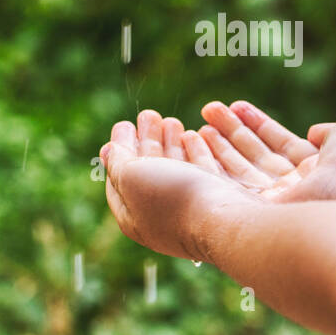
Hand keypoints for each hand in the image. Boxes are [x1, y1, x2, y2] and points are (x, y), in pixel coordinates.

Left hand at [100, 110, 252, 259]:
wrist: (227, 219)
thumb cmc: (174, 199)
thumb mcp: (131, 177)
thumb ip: (117, 161)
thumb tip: (108, 151)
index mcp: (135, 218)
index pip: (119, 180)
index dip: (119, 151)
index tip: (124, 125)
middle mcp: (162, 217)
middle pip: (150, 173)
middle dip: (147, 142)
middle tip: (150, 115)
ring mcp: (192, 210)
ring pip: (177, 170)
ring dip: (171, 142)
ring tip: (171, 121)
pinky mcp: (217, 200)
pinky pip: (203, 171)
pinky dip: (195, 151)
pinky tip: (195, 135)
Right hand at [199, 101, 335, 202]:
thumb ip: (329, 131)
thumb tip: (315, 132)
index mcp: (314, 169)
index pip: (279, 144)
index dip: (257, 125)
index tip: (234, 106)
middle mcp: (292, 188)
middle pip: (254, 157)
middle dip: (230, 134)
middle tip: (207, 111)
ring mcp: (274, 201)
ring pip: (238, 169)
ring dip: (216, 146)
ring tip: (196, 124)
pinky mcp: (257, 208)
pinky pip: (227, 182)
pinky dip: (208, 161)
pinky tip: (195, 139)